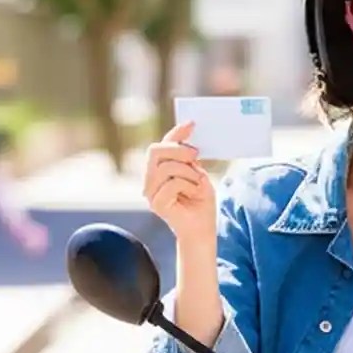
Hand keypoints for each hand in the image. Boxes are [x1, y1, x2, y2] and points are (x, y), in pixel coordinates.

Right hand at [143, 121, 215, 245]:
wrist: (202, 228)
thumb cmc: (200, 201)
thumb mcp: (197, 172)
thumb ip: (188, 157)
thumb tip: (188, 132)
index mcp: (158, 169)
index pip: (161, 145)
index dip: (176, 132)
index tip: (192, 123)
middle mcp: (150, 179)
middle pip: (155, 151)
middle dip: (179, 149)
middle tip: (196, 156)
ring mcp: (151, 192)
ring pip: (166, 167)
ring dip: (188, 172)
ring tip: (198, 183)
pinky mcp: (156, 204)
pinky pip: (173, 183)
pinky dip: (189, 185)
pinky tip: (194, 193)